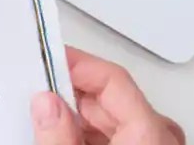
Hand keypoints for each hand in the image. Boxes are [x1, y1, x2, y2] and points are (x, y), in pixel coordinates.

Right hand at [31, 47, 184, 144]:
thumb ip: (60, 137)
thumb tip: (45, 103)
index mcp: (151, 133)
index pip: (112, 77)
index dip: (75, 63)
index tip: (45, 57)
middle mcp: (161, 136)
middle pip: (108, 96)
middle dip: (67, 93)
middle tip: (32, 90)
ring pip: (108, 116)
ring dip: (75, 115)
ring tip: (42, 118)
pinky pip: (115, 133)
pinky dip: (87, 131)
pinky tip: (62, 135)